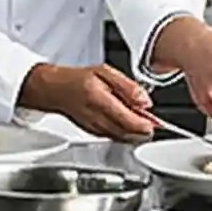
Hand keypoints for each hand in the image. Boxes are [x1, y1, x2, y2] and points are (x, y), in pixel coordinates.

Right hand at [18, 63, 154, 139]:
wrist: (56, 90)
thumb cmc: (78, 80)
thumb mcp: (105, 71)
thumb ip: (127, 86)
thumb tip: (145, 102)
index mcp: (100, 100)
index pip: (130, 122)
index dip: (147, 124)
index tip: (155, 119)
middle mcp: (97, 119)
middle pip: (130, 135)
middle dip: (143, 129)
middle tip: (149, 118)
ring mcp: (95, 129)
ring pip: (124, 139)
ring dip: (135, 132)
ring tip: (137, 117)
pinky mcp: (95, 134)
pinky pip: (116, 138)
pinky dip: (125, 133)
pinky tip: (125, 122)